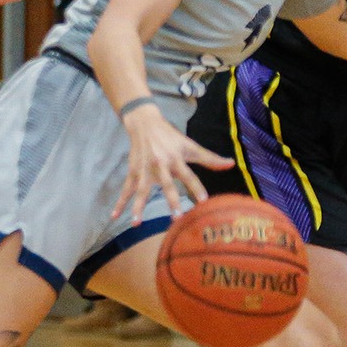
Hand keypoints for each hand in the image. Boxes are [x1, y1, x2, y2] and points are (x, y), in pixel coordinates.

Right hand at [111, 104, 234, 222]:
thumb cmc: (170, 137)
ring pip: (142, 190)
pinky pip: (126, 189)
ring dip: (138, 206)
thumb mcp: (190, 146)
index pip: (189, 175)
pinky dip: (120, 202)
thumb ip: (210, 158)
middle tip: (176, 217)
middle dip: (171, 200)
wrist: (144, 123)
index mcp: (176, 159)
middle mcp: (160, 165)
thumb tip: (231, 164)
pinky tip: (115, 216)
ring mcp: (145, 170)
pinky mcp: (134, 172)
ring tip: (137, 223)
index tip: (204, 201)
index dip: (196, 187)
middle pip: (166, 185)